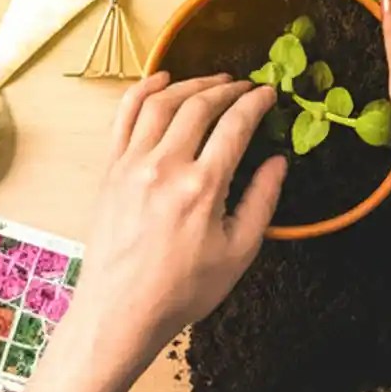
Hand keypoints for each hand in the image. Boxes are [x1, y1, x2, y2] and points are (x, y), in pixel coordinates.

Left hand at [71, 72, 286, 342]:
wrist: (122, 311)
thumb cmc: (184, 289)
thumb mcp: (239, 252)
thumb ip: (262, 201)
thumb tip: (279, 161)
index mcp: (202, 187)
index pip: (235, 126)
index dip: (255, 103)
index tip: (269, 93)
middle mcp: (165, 166)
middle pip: (199, 106)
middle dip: (227, 89)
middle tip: (245, 86)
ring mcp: (132, 165)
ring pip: (161, 103)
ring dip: (190, 84)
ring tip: (212, 81)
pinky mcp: (111, 170)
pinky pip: (124, 117)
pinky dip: (143, 91)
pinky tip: (161, 80)